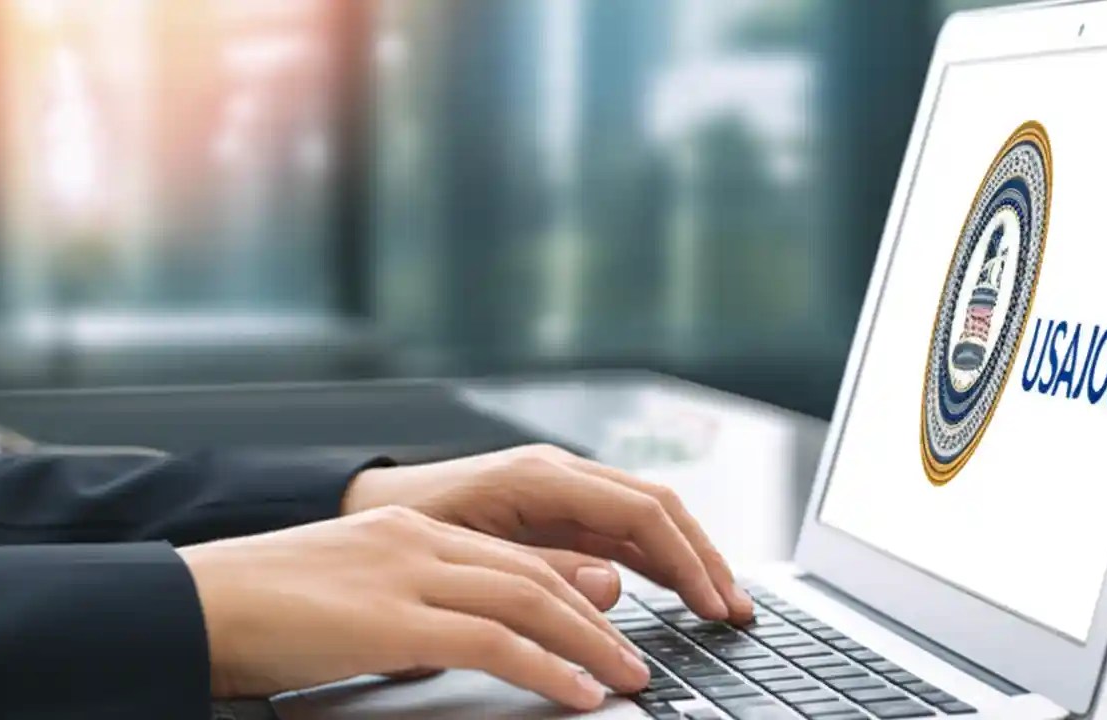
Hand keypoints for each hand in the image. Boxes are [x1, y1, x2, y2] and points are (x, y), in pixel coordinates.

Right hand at [180, 507, 650, 707]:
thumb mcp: (358, 597)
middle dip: (597, 619)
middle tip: (635, 658)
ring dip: (587, 644)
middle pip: (537, 573)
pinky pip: (490, 642)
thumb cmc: (267, 607)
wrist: (196, 602)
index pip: (517, 557)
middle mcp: (419, 540)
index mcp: (412, 530)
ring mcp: (406, 574)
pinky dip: (545, 667)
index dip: (575, 591)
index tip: (610, 624)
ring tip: (625, 679)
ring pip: (527, 600)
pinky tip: (576, 693)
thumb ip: (424, 606)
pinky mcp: (390, 619)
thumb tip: (483, 635)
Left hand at [342, 445, 753, 622]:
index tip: (712, 603)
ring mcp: (560, 486)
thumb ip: (542, 567)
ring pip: (645, 516)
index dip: (685, 558)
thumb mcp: (469, 552)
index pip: (640, 511)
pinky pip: (618, 528)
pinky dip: (654, 558)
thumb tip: (616, 584)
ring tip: (719, 605)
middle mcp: (560, 471)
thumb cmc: (407, 523)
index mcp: (541, 475)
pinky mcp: (555, 506)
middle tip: (736, 610)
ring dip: (687, 557)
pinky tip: (675, 590)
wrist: (370, 503)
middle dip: (703, 557)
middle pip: (657, 507)